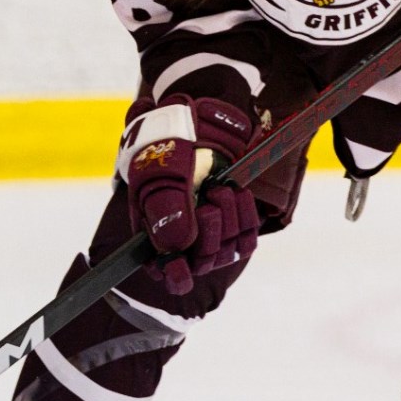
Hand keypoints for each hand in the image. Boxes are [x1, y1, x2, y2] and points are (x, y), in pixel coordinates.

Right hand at [120, 95, 260, 294]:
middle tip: (209, 198)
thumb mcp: (161, 174)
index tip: (181, 272)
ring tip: (220, 189)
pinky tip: (238, 196)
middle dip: (210, 231)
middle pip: (202, 263)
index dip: (175, 275)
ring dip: (229, 219)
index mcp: (154, 232)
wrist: (196, 124)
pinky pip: (246, 242)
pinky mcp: (234, 225)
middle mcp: (181, 239)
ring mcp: (209, 233)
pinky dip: (246, 219)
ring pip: (226, 253)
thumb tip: (178, 248)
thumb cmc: (169, 148)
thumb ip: (166, 211)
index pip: (165, 271)